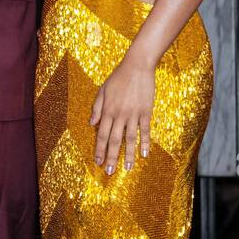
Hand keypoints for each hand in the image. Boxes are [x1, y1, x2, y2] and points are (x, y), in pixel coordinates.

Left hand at [90, 57, 154, 173]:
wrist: (137, 67)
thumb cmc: (118, 78)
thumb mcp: (102, 91)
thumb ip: (97, 108)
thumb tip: (91, 124)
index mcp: (107, 110)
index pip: (101, 134)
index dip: (99, 149)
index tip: (98, 162)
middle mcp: (119, 115)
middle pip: (114, 140)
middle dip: (111, 157)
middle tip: (110, 172)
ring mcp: (133, 114)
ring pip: (129, 139)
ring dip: (129, 155)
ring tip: (128, 169)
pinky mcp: (146, 112)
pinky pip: (145, 131)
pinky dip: (145, 143)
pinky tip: (145, 155)